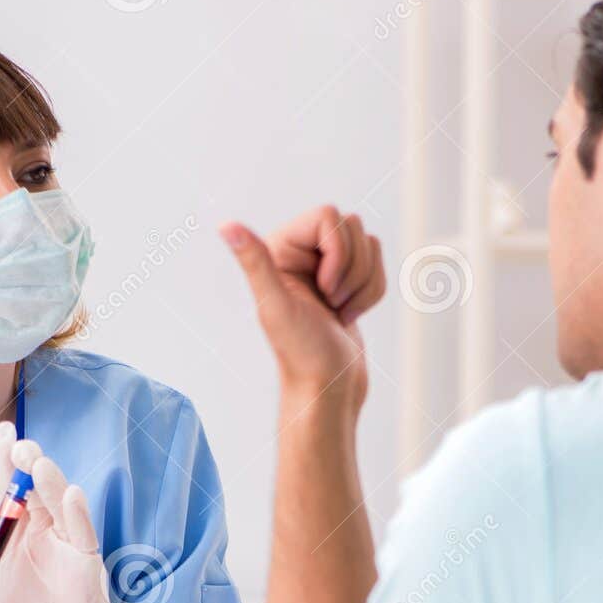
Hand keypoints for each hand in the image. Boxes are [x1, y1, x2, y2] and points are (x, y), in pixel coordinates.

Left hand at [0, 425, 135, 602]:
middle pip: (33, 491)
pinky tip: (71, 496)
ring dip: (49, 483)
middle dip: (25, 464)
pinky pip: (82, 533)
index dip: (3, 467)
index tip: (1, 434)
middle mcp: (41, 537)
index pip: (6, 496)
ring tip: (38, 463)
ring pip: (58, 504)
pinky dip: (77, 514)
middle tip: (18, 442)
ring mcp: (66, 547)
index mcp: (13, 544)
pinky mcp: (87, 563)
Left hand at [221, 205, 384, 406]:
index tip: (322, 290)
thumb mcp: (276, 306)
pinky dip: (371, 293)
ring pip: (369, 245)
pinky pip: (377, 264)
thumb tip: (226, 227)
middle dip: (351, 271)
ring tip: (337, 311)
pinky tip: (347, 315)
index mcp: (280, 248)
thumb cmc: (302, 353)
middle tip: (329, 303)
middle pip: (353, 226)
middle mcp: (301, 251)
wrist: (329, 387)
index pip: (329, 215)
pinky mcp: (347, 280)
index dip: (337, 253)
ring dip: (363, 286)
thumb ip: (255, 263)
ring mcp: (326, 265)